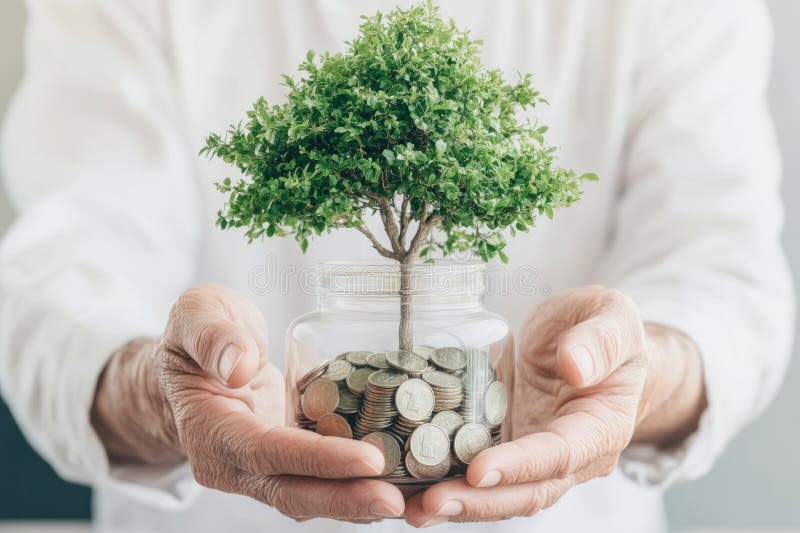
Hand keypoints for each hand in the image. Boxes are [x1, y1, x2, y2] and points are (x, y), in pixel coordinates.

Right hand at [92, 284, 403, 522]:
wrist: (190, 365)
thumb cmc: (194, 336)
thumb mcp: (196, 315)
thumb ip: (213, 336)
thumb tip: (240, 366)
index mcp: (210, 429)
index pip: (266, 451)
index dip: (317, 459)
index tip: (367, 459)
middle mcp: (234, 463)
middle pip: (291, 492)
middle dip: (345, 499)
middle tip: (396, 501)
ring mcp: (260, 470)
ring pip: (309, 496)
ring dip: (356, 502)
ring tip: (409, 502)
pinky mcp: (286, 464)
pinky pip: (321, 482)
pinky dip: (356, 486)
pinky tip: (398, 482)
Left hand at [404, 285, 704, 525]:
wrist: (590, 345)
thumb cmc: (604, 330)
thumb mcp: (611, 317)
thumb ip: (600, 340)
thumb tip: (575, 366)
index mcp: (600, 427)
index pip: (560, 454)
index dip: (519, 465)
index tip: (478, 470)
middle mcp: (570, 457)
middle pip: (525, 492)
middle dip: (478, 501)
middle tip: (431, 503)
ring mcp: (534, 458)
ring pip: (499, 494)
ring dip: (457, 505)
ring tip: (411, 509)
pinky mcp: (505, 448)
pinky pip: (477, 474)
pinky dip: (445, 484)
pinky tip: (409, 487)